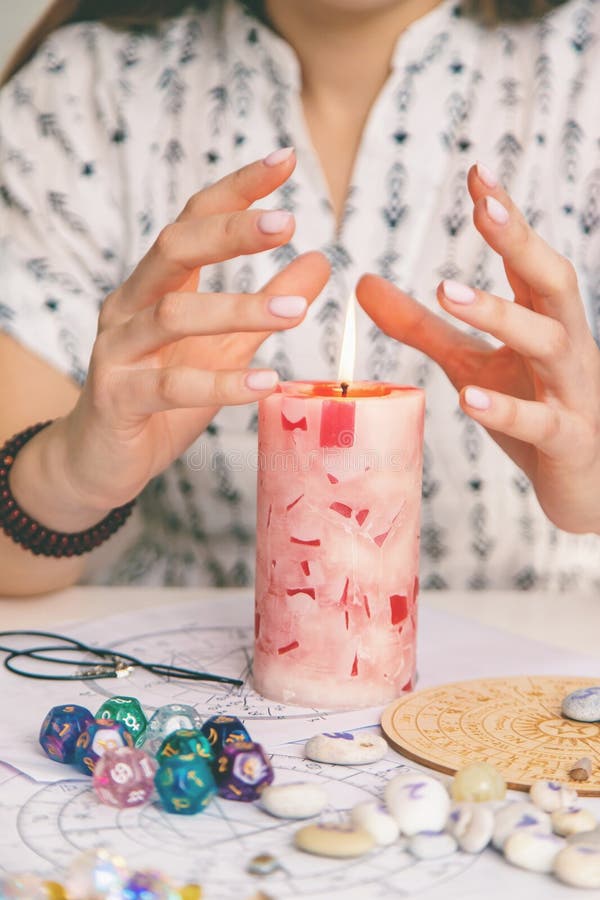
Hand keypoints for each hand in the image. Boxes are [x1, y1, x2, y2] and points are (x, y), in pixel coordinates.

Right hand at [50, 149, 329, 514]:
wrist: (101, 461)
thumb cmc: (161, 398)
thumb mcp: (222, 347)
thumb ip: (265, 306)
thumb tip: (320, 259)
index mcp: (155, 286)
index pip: (192, 222)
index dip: (235, 191)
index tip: (286, 162)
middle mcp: (130, 306)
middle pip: (173, 250)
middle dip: (229, 233)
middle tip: (287, 222)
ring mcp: (117, 351)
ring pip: (173, 316)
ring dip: (238, 309)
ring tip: (298, 312)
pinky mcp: (118, 399)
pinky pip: (169, 387)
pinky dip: (220, 383)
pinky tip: (265, 381)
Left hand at [357, 163, 599, 533]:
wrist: (586, 481)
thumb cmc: (532, 408)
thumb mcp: (470, 360)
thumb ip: (421, 325)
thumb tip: (361, 283)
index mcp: (544, 321)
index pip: (528, 259)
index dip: (506, 217)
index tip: (477, 173)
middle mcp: (565, 346)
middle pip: (553, 283)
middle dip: (520, 242)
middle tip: (485, 208)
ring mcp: (573, 393)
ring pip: (549, 344)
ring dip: (501, 316)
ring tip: (448, 292)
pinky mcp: (569, 441)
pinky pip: (541, 423)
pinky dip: (506, 409)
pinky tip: (470, 398)